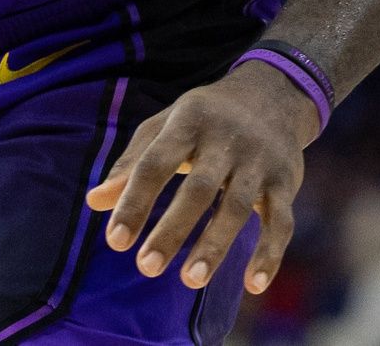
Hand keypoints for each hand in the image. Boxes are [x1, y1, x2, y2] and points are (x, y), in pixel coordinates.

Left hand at [84, 58, 314, 294]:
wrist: (272, 93)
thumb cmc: (203, 118)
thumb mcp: (165, 127)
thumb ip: (132, 163)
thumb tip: (94, 202)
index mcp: (188, 122)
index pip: (155, 163)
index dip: (134, 202)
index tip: (115, 242)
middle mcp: (226, 139)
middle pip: (198, 187)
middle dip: (172, 229)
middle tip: (146, 267)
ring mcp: (259, 160)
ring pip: (238, 206)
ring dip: (215, 245)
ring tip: (190, 281)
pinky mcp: (286, 181)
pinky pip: (281, 221)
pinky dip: (270, 255)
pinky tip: (253, 286)